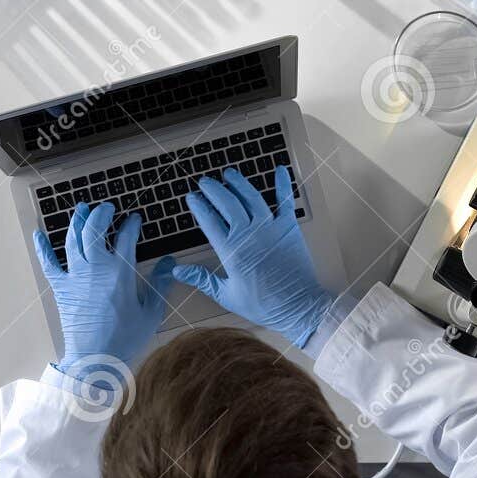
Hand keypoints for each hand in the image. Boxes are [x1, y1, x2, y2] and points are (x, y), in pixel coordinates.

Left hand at [33, 201, 174, 373]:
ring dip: (77, 221)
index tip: (135, 219)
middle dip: (102, 214)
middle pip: (95, 229)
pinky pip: (48, 263)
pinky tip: (38, 233)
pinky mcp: (61, 287)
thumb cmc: (125, 338)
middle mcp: (96, 268)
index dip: (131, 224)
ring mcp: (75, 276)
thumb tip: (169, 263)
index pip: (127, 237)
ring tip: (82, 209)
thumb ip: (160, 283)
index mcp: (120, 272)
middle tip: (107, 208)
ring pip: (73, 239)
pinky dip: (42, 247)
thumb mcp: (151, 312)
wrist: (95, 358)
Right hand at [174, 166, 334, 346]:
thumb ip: (202, 278)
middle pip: (227, 203)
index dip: (199, 206)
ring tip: (229, 174)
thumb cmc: (263, 305)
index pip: (209, 220)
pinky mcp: (289, 228)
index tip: (192, 197)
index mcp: (231, 251)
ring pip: (251, 197)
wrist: (298, 307)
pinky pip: (284, 201)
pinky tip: (279, 170)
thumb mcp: (227, 294)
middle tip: (205, 182)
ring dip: (238, 183)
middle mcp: (249, 234)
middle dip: (213, 189)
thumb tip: (178, 270)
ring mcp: (270, 228)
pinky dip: (282, 184)